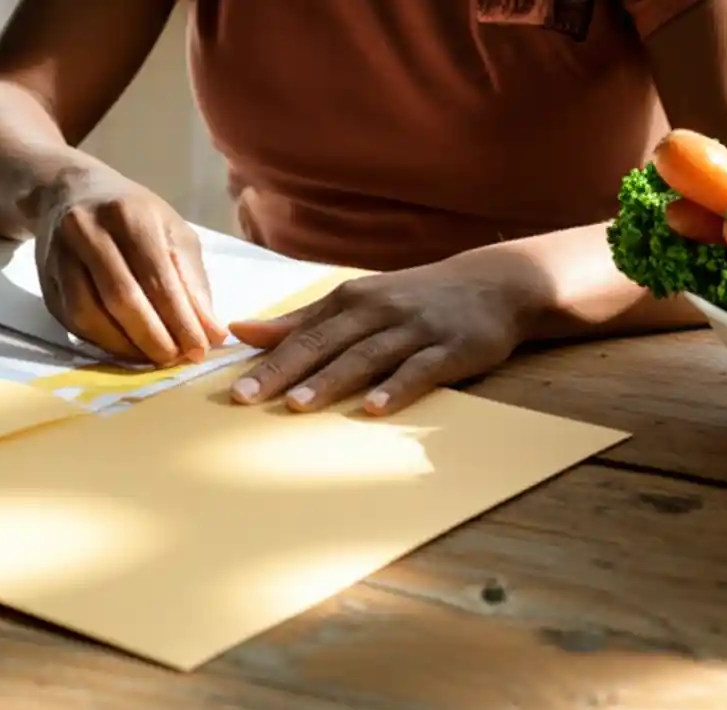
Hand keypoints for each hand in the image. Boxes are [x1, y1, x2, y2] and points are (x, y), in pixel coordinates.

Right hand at [32, 170, 227, 365]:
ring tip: (155, 358)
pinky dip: (105, 342)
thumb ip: (194, 283)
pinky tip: (128, 349)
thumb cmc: (135, 216)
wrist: (71, 194)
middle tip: (177, 359)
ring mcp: (60, 256)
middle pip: (122, 298)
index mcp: (129, 215)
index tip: (200, 348)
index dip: (180, 319)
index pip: (157, 277)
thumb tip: (213, 333)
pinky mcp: (46, 281)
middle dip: (154, 337)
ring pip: (91, 314)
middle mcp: (88, 231)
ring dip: (127, 346)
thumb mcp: (173, 234)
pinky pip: (74, 321)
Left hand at [226, 254, 542, 415]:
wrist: (494, 284)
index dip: (266, 361)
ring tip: (298, 404)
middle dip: (285, 370)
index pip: (302, 333)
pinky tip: (374, 407)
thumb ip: (302, 320)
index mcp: (352, 300)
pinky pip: (419, 370)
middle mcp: (379, 311)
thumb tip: (240, 331)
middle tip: (248, 398)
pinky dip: (396, 387)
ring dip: (331, 380)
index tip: (232, 388)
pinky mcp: (450, 349)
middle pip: (325, 343)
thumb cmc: (416, 298)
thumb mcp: (359, 301)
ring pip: (366, 356)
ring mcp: (415, 330)